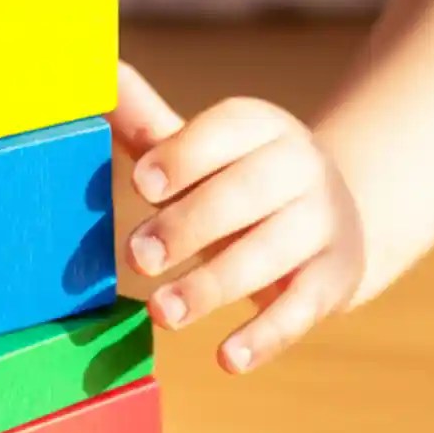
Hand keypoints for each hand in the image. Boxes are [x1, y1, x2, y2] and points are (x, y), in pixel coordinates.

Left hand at [110, 65, 365, 373]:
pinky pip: (300, 310)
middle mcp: (300, 168)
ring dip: (213, 284)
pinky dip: (265, 337)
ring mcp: (323, 226)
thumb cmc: (234, 180)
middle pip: (246, 193)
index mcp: (261, 128)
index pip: (227, 131)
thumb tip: (98, 73)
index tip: (142, 182)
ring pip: (270, 254)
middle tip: (136, 256)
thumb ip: (148, 123)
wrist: (335, 219)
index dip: (186, 154)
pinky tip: (227, 359)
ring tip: (162, 311)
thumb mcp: (199, 149)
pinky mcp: (334, 281)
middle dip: (189, 225)